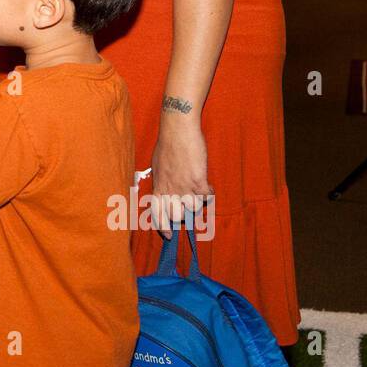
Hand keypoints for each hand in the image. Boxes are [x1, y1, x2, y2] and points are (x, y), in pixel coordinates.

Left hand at [149, 115, 211, 236]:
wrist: (178, 130)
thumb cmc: (167, 145)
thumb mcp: (157, 166)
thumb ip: (162, 181)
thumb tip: (164, 191)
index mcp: (158, 186)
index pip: (157, 215)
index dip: (163, 228)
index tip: (168, 236)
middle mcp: (170, 190)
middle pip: (176, 216)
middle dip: (183, 215)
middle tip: (188, 206)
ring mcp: (184, 187)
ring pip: (193, 209)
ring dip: (198, 203)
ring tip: (198, 193)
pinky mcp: (198, 181)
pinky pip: (207, 197)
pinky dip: (209, 193)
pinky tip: (207, 185)